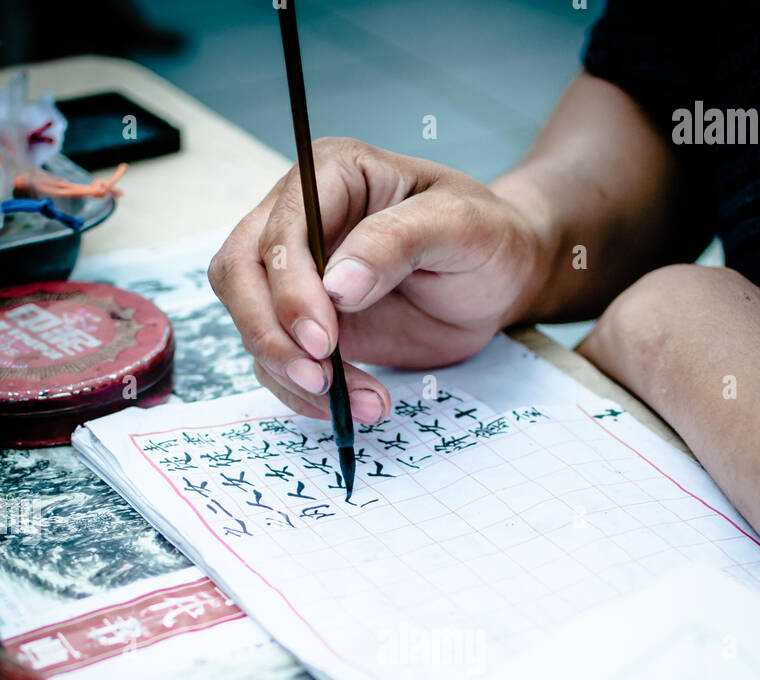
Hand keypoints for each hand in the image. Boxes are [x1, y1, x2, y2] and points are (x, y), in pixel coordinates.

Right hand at [208, 139, 542, 423]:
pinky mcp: (309, 324)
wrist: (501, 278)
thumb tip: (335, 285)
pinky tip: (357, 405)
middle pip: (239, 276)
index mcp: (330, 176)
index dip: (289, 289)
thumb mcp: (458, 225)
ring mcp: (299, 276)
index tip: (323, 340)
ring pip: (252, 324)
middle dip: (270, 334)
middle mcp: (300, 221)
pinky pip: (280, 363)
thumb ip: (396, 242)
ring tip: (356, 402)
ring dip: (291, 374)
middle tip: (319, 377)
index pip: (278, 231)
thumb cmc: (486, 236)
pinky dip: (305, 395)